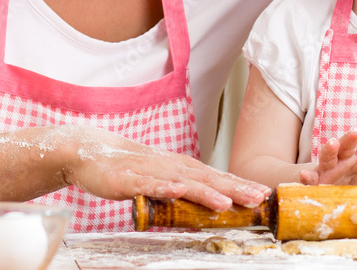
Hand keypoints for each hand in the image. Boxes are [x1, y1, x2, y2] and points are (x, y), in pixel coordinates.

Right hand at [49, 126, 269, 211]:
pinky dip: (164, 188)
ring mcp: (151, 172)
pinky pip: (149, 185)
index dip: (240, 186)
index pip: (217, 178)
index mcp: (183, 167)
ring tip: (227, 202)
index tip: (265, 195)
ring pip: (183, 183)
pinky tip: (178, 191)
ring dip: (206, 192)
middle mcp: (172, 166)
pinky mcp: (129, 180)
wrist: (92, 152)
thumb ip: (186, 188)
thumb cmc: (131, 168)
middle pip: (208, 179)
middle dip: (235, 189)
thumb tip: (213, 204)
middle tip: (259, 198)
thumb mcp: (164, 178)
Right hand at [298, 115, 356, 185]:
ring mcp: (328, 170)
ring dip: (329, 150)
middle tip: (355, 131)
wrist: (325, 191)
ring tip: (332, 143)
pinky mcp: (316, 183)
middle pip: (347, 145)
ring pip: (328, 157)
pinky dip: (307, 177)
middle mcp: (344, 159)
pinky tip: (305, 175)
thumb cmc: (353, 181)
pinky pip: (310, 180)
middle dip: (350, 138)